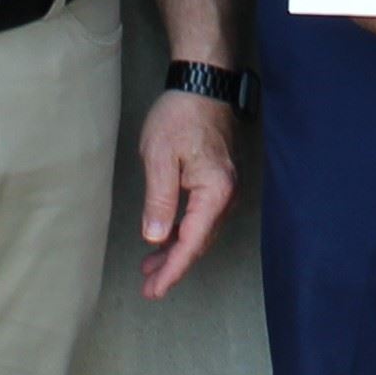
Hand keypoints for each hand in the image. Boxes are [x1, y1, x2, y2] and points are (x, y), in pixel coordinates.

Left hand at [135, 90, 239, 296]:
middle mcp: (226, 196)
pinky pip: (201, 218)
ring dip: (176, 252)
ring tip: (150, 271)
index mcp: (214, 192)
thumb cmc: (180, 115)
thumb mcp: (160, 157)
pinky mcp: (217, 183)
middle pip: (199, 243)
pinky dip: (182, 233)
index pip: (193, 242)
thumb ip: (159, 200)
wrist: (201, 84)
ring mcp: (224, 190)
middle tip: (149, 289)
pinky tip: (164, 241)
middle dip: (173, 267)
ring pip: (200, 232)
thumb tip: (156, 237)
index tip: (155, 290)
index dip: (173, 269)